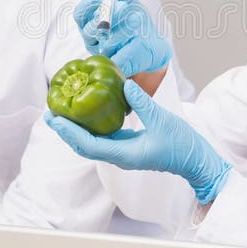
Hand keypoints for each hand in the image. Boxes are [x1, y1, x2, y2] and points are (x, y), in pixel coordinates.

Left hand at [46, 80, 230, 203]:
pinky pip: (104, 138)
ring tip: (63, 113)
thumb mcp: (162, 120)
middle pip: (84, 145)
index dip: (69, 132)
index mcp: (124, 154)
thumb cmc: (182, 145)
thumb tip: (124, 85)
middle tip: (50, 113)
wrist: (197, 162)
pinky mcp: (129, 148)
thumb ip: (142, 103)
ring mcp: (124, 153)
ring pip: (92, 143)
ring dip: (76, 129)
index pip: (88, 145)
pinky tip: (88, 114)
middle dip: (66, 130)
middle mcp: (120, 156)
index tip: (54, 119)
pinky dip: (92, 127)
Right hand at [72, 0, 171, 76]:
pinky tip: (139, 38)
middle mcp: (93, 40)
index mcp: (91, 24)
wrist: (154, 45)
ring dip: (122, 29)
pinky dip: (129, 47)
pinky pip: (119, 58)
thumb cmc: (136, 23)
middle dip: (107, 15)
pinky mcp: (118, 67)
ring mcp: (104, 55)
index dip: (87, 5)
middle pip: (91, 28)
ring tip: (136, 19)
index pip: (80, 14)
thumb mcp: (129, 3)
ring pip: (107, 43)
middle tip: (123, 6)